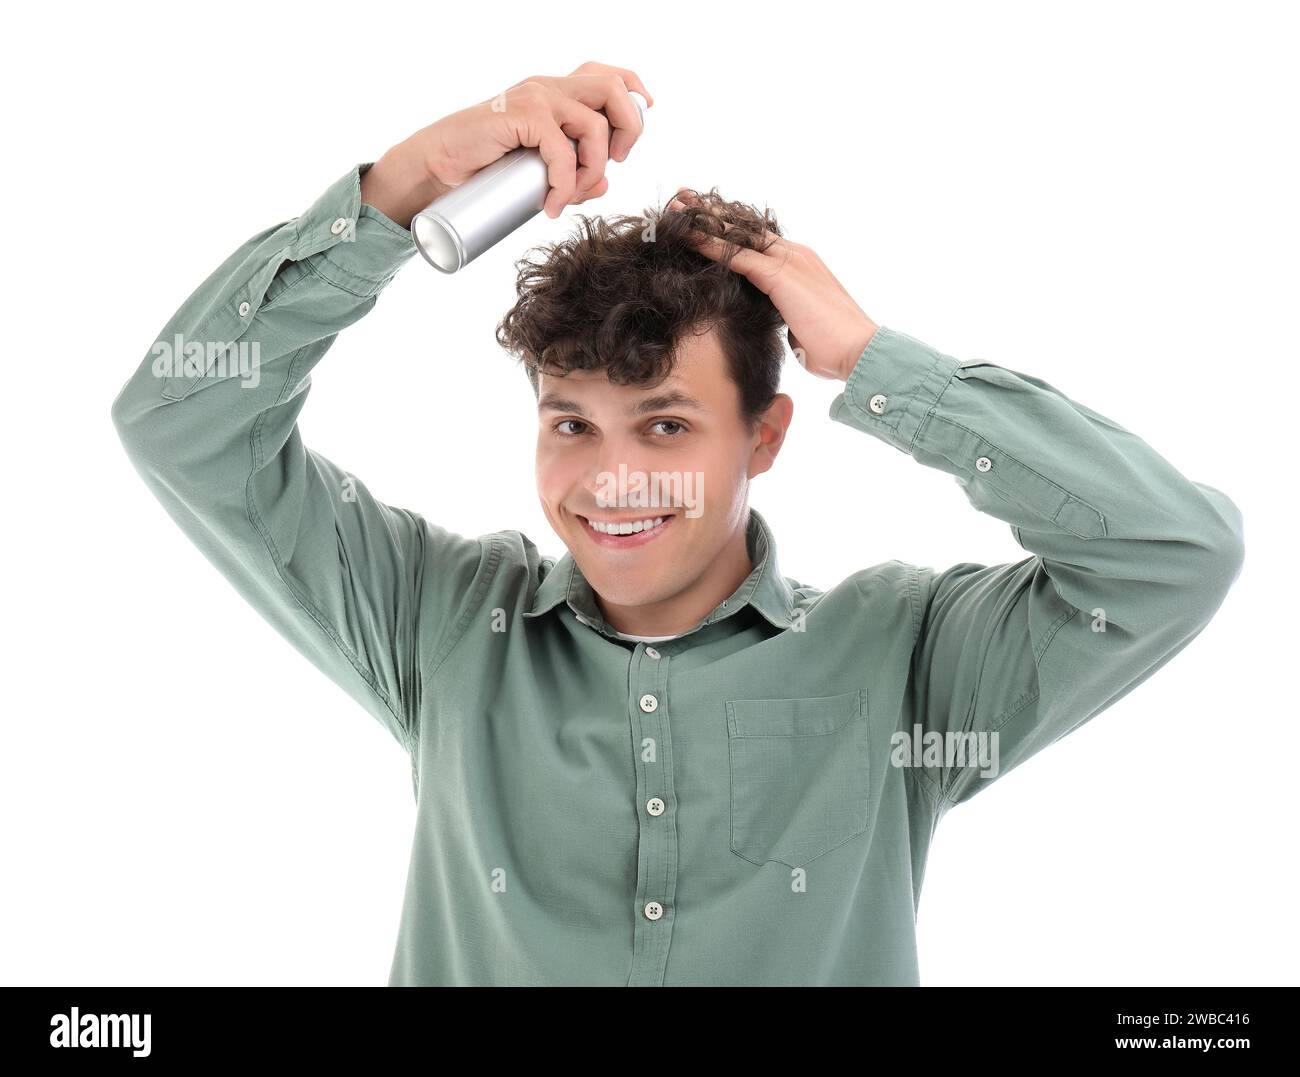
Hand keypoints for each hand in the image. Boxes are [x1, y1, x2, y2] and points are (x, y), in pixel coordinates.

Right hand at [362, 61, 653, 227]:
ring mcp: (536, 99)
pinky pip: (563, 150)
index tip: (645, 114)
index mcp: (556, 93)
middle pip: (613, 89)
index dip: (634, 91)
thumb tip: (603, 186)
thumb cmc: (483, 169)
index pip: (607, 75)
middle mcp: (549, 88)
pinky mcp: (523, 116)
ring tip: (571, 196)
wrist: (438, 167)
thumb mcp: (537, 172)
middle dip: (628, 130)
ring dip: (594, 168)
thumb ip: (572, 175)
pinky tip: (551, 205)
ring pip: (595, 124)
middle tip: (614, 163)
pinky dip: (564, 184)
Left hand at [668, 190, 877, 380]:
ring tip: (676, 209)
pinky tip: (687, 237)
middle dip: (713, 213)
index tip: (705, 219)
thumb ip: (784, 315)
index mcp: (801, 264)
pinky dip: (710, 245)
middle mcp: (795, 254)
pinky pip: (737, 256)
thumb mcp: (801, 326)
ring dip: (705, 222)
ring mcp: (789, 261)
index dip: (731, 229)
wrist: (859, 351)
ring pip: (739, 236)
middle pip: (746, 229)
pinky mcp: (780, 276)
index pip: (759, 241)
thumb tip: (773, 323)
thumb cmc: (833, 348)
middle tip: (683, 198)